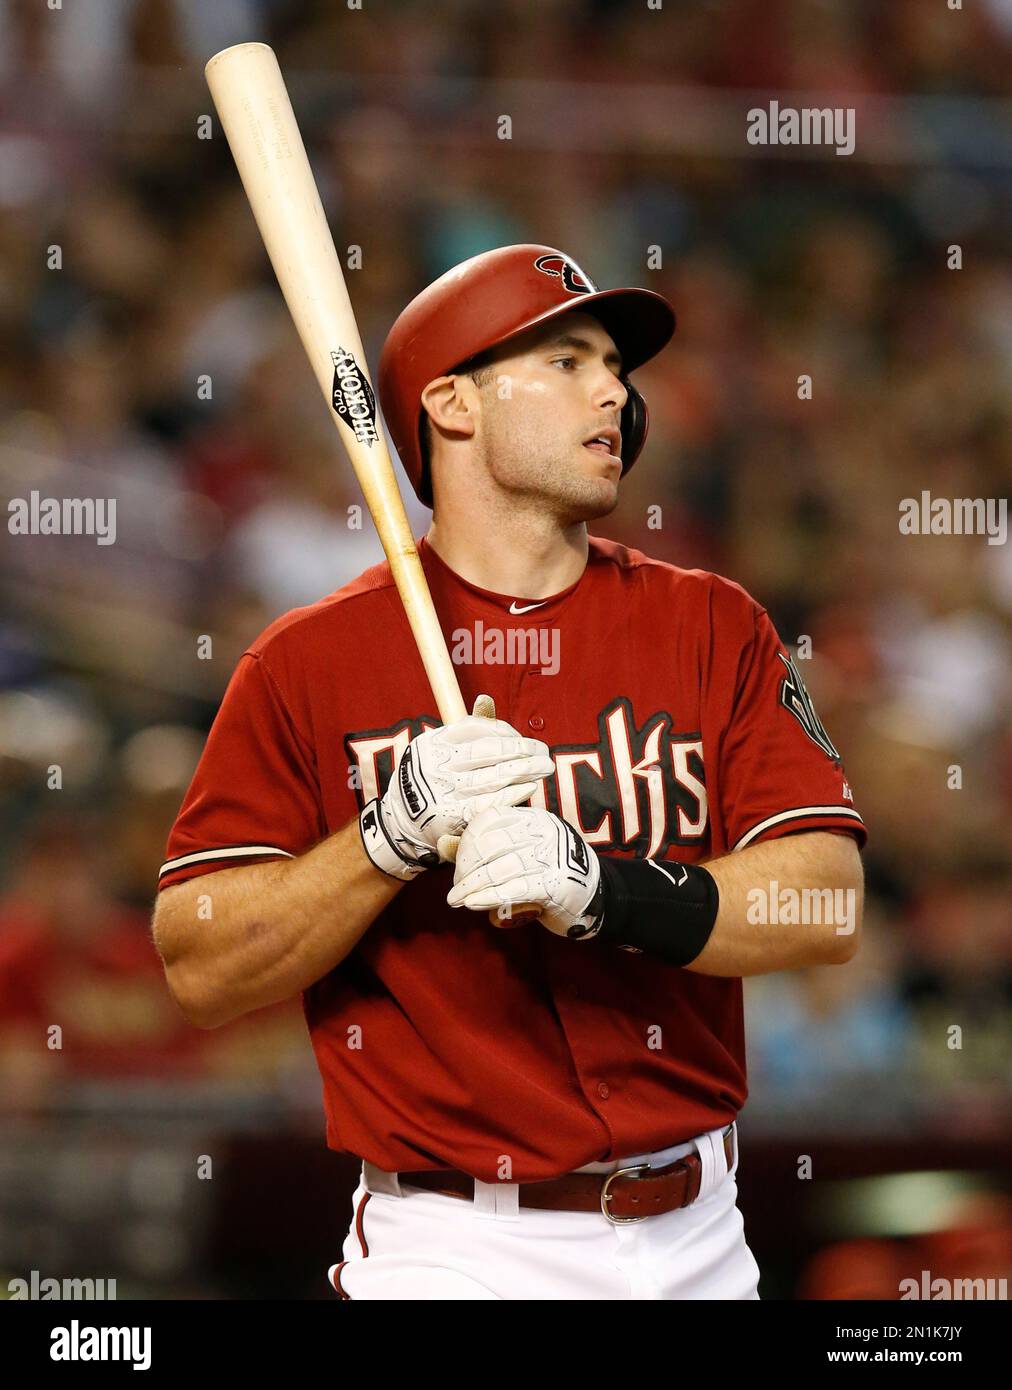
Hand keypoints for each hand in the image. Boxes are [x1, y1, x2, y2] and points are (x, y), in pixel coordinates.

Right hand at [360, 698, 553, 879]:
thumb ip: (468, 727)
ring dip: (525, 770)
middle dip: (523, 749)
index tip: (523, 738)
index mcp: (434, 742)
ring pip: (493, 776)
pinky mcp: (453, 816)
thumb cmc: (433, 777)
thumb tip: (486, 698)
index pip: (477, 728)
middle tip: (544, 751)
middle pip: (489, 751)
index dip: (506, 731)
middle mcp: (437, 764)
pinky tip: (530, 786)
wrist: (402, 819)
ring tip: (543, 767)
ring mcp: (444, 790)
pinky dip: (514, 793)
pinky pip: (490, 801)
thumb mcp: (442, 748)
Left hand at [447, 805, 603, 938]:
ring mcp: (550, 857)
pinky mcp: (554, 883)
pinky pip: (515, 888)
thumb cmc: (548, 873)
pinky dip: (489, 896)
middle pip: (491, 844)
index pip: (490, 818)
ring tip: (455, 899)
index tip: (456, 862)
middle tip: (456, 886)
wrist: (595, 897)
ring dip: (471, 885)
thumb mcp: (519, 853)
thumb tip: (443, 844)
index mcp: (533, 818)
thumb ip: (482, 847)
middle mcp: (542, 832)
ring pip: (500, 868)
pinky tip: (472, 903)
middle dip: (466, 867)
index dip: (467, 839)